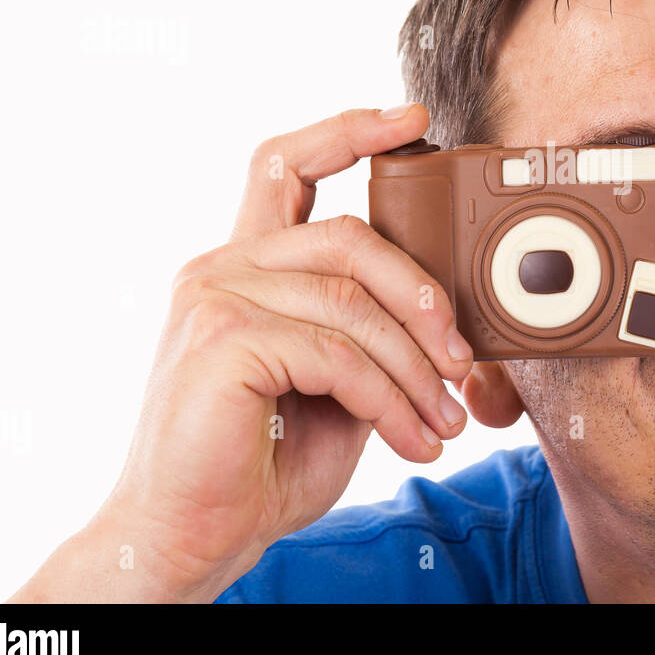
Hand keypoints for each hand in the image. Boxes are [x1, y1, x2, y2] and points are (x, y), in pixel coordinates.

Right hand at [11, 104, 473, 601]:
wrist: (194, 536)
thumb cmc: (265, 462)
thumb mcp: (335, 382)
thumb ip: (367, 332)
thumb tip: (446, 319)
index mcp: (246, 265)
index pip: (287, 164)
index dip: (349, 130)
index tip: (413, 119)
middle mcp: (222, 267)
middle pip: (345, 233)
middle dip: (420, 291)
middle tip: (460, 357)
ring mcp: (214, 298)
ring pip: (349, 298)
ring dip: (414, 366)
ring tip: (441, 419)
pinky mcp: (222, 340)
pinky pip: (336, 351)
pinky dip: (389, 398)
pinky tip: (411, 437)